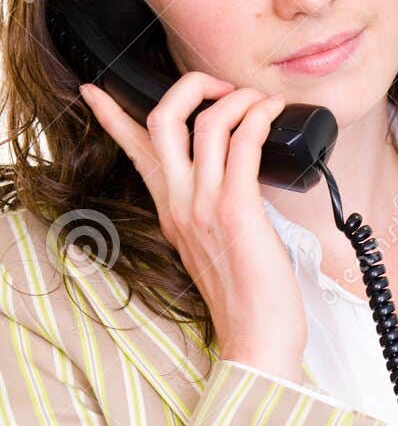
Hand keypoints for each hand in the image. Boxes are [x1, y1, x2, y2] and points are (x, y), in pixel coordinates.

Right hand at [79, 73, 307, 378]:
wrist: (256, 338)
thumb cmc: (247, 298)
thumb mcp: (215, 245)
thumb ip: (212, 210)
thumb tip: (238, 180)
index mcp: (171, 210)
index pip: (135, 152)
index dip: (114, 117)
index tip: (96, 93)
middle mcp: (180, 203)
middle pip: (162, 120)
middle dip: (191, 87)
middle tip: (223, 88)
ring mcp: (204, 205)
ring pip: (206, 123)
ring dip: (238, 100)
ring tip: (260, 102)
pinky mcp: (236, 210)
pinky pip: (243, 143)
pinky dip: (259, 118)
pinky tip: (273, 114)